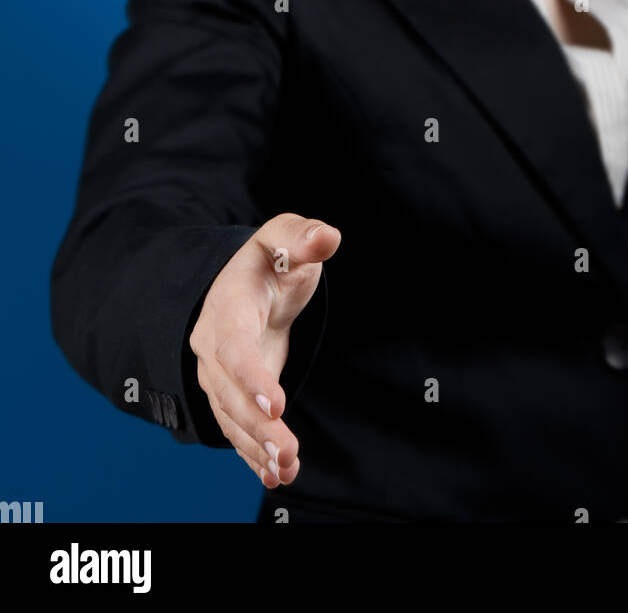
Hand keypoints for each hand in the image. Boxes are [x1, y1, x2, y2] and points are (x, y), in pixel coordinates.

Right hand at [189, 212, 340, 487]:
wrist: (246, 284)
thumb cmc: (270, 260)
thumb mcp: (284, 237)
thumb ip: (302, 237)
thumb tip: (327, 237)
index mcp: (227, 307)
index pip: (232, 346)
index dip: (250, 376)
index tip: (276, 404)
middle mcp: (214, 346)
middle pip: (228, 392)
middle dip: (255, 425)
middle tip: (286, 451)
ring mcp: (219, 376)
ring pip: (231, 417)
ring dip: (256, 448)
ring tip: (285, 470)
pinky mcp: (233, 396)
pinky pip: (238, 430)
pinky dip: (254, 456)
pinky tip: (277, 477)